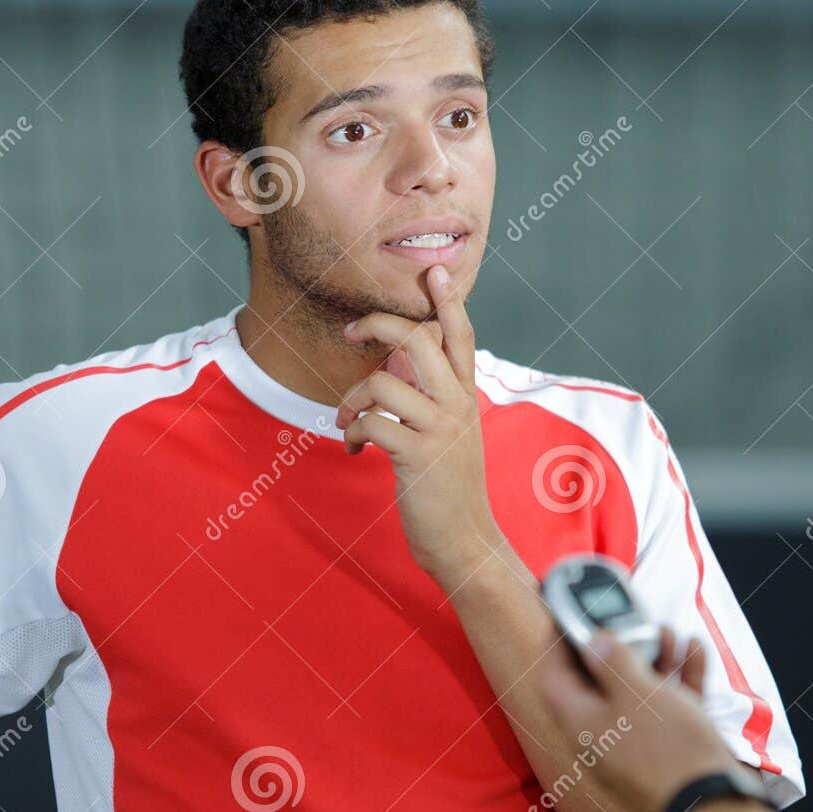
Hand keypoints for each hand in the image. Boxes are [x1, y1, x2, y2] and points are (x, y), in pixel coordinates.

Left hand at [337, 264, 501, 589]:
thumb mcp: (453, 434)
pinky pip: (372, 423)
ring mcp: (439, 429)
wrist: (464, 540)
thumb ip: (436, 400)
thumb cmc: (450, 486)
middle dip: (378, 326)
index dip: (449, 302)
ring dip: (352, 398)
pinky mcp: (417, 456)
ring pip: (383, 383)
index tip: (437, 271)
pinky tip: (352, 449)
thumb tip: (399, 372)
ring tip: (346, 420)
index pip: (462, 336)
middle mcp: (457, 405)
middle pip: (419, 340)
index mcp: (466, 396)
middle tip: (351, 334)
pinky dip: (351, 433)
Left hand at [539, 625, 742, 811]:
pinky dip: (680, 675)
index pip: (555, 677)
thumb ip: (612, 661)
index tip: (566, 613)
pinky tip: (692, 651)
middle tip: (632, 619)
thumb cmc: (667, 752)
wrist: (713, 804)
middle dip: (620, 644)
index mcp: (582, 722)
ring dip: (655, 656)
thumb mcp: (635, 693)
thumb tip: (594, 642)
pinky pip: (669, 703)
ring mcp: (638, 742)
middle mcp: (605, 734)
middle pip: (601, 679)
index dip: (558, 642)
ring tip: (668, 632)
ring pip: (639, 689)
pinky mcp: (669, 746)